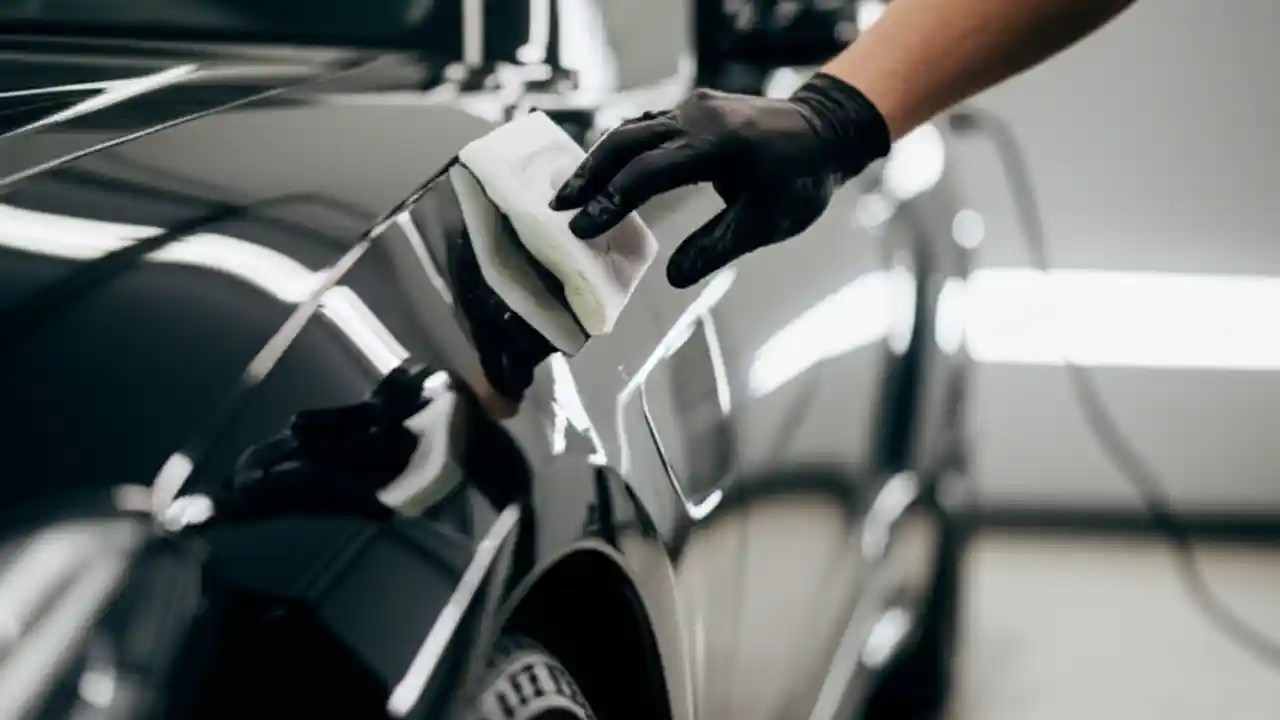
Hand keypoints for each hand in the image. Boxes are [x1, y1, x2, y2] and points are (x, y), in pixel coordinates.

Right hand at [550, 73, 889, 287]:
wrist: (825, 131)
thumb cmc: (801, 180)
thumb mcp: (766, 222)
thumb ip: (716, 248)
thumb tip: (673, 278)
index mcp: (718, 142)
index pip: (649, 171)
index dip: (611, 200)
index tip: (580, 228)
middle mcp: (699, 115)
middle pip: (628, 141)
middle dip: (589, 175)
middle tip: (558, 208)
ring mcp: (693, 107)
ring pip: (632, 130)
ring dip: (599, 161)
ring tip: (570, 195)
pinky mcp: (692, 109)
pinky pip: (646, 127)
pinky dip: (620, 151)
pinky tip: (602, 174)